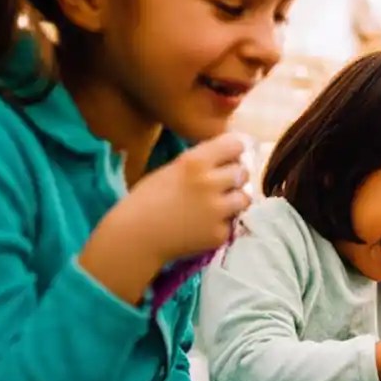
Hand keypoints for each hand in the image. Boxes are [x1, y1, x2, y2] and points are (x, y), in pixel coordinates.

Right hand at [114, 133, 250, 263]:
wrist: (135, 237)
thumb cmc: (147, 200)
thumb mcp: (172, 169)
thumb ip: (200, 162)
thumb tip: (228, 157)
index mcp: (196, 161)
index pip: (236, 144)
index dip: (235, 151)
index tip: (231, 157)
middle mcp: (210, 183)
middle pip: (243, 171)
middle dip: (235, 177)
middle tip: (222, 185)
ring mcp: (217, 210)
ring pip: (245, 198)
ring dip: (235, 200)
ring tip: (217, 205)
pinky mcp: (220, 233)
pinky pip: (232, 223)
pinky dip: (223, 224)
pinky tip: (204, 225)